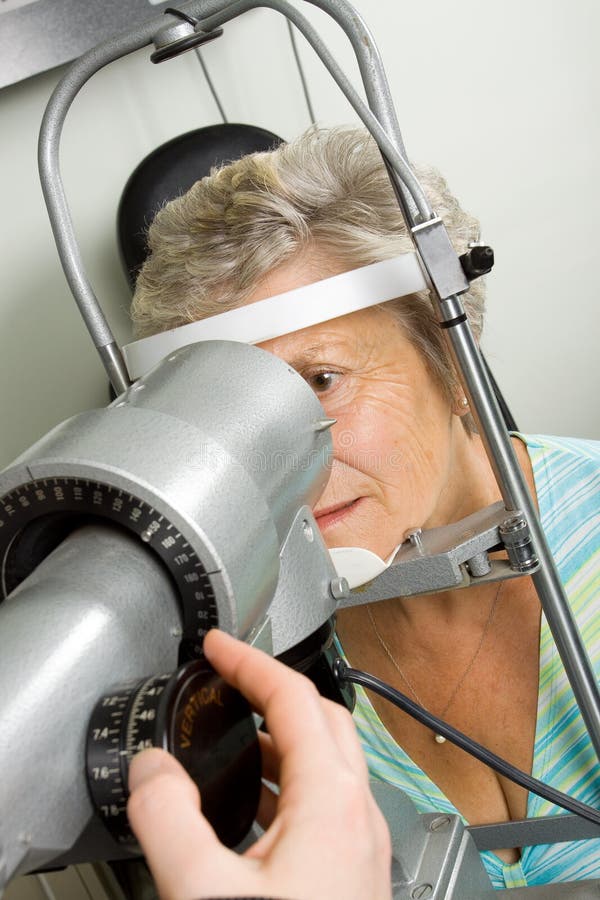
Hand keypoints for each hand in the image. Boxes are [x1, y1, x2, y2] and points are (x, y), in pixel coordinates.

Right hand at [127, 629, 390, 899]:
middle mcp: (359, 818)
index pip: (294, 697)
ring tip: (233, 737)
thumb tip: (151, 767)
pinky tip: (251, 810)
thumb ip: (167, 818)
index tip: (218, 646)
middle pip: (322, 720)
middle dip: (272, 688)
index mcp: (332, 803)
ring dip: (281, 740)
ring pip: (328, 765)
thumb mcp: (202, 890)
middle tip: (230, 677)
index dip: (249, 661)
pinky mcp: (353, 878)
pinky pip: (325, 807)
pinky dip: (288, 785)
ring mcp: (361, 848)